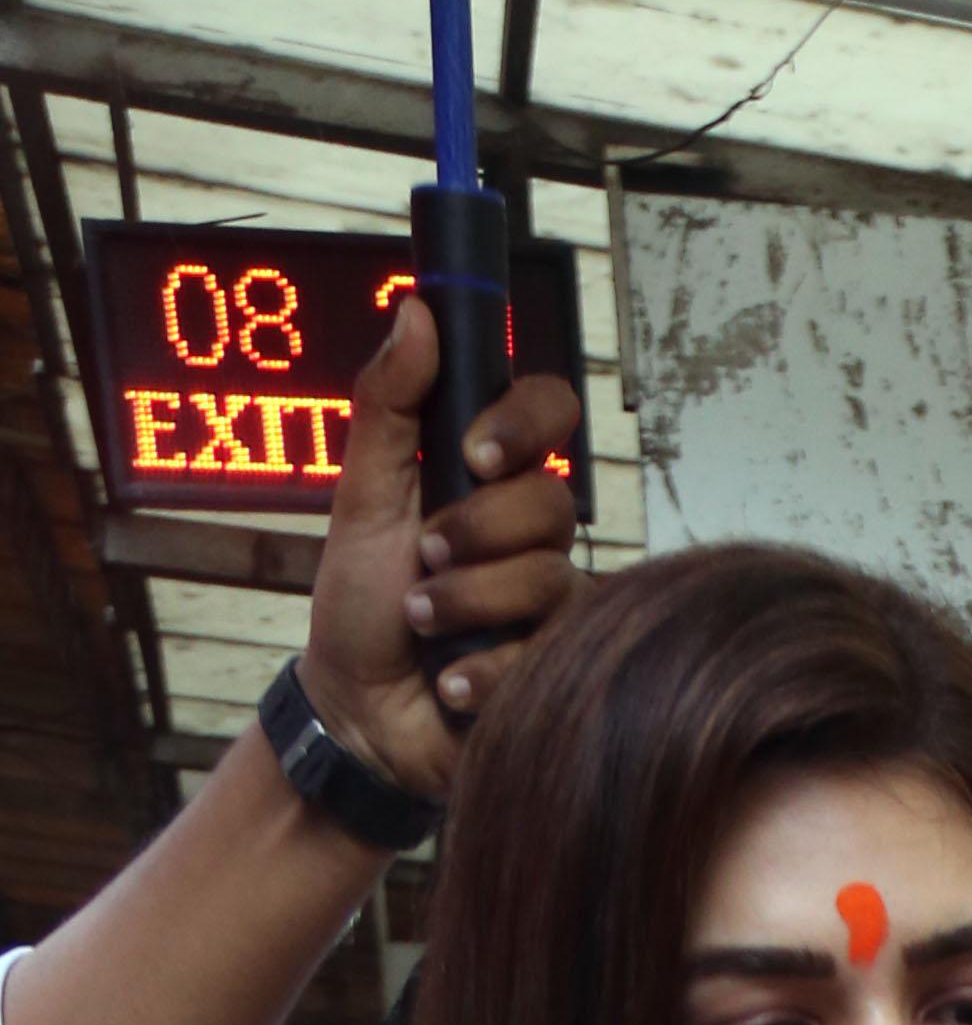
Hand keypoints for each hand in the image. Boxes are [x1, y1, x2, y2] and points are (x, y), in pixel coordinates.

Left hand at [299, 294, 583, 796]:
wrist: (358, 715)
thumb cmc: (360, 607)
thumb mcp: (361, 497)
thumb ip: (388, 404)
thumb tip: (416, 309)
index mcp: (491, 480)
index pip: (549, 412)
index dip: (524, 423)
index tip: (474, 453)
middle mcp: (533, 536)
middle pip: (552, 503)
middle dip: (476, 534)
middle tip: (423, 559)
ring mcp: (552, 603)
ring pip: (550, 579)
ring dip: (468, 603)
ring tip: (422, 626)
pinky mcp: (560, 668)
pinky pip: (548, 652)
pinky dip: (484, 667)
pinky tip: (451, 682)